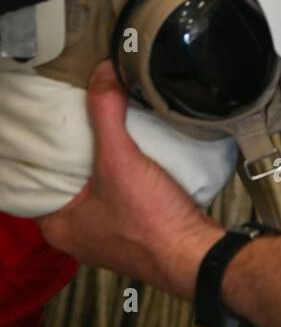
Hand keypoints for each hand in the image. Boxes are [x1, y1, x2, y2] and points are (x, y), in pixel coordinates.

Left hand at [37, 61, 221, 300]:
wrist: (196, 254)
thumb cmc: (152, 223)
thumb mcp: (121, 160)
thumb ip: (107, 113)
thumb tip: (102, 73)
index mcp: (59, 225)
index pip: (38, 178)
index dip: (46, 149)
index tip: (58, 122)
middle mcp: (78, 234)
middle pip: (69, 180)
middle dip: (78, 150)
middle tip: (85, 117)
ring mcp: (107, 234)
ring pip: (96, 187)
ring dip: (104, 161)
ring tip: (108, 128)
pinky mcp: (135, 231)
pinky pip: (120, 195)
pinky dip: (125, 174)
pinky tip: (136, 153)